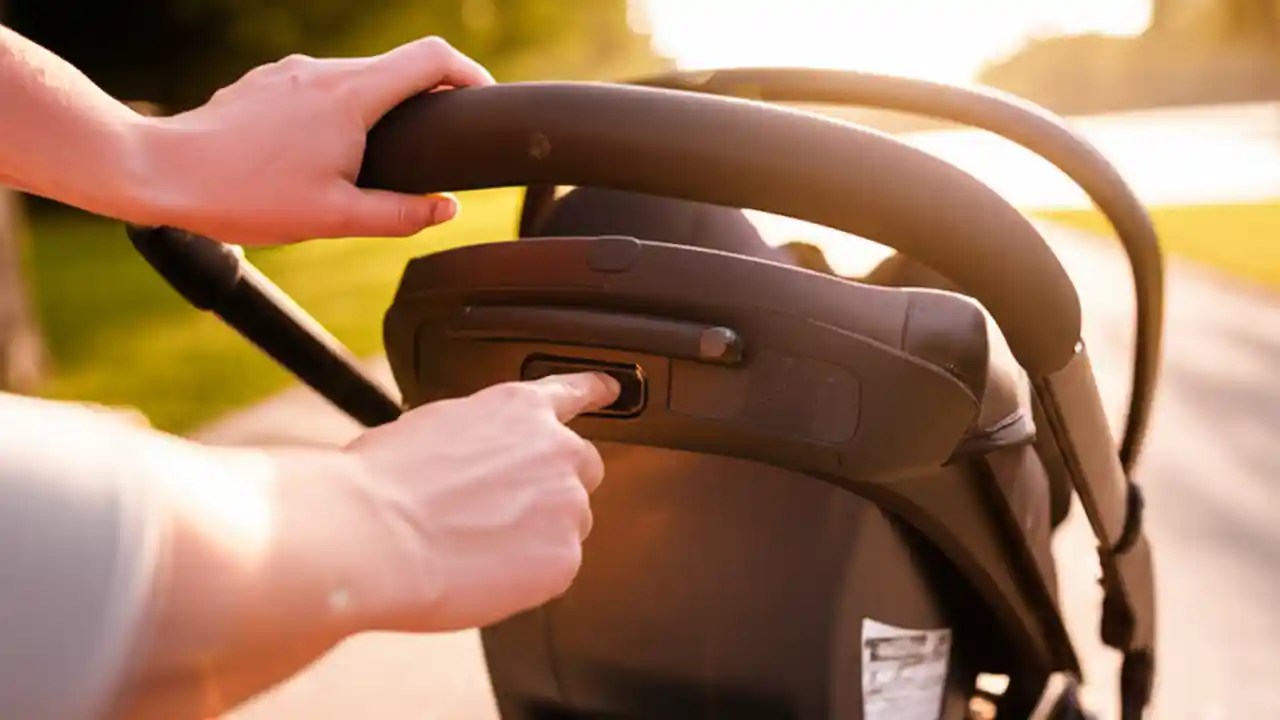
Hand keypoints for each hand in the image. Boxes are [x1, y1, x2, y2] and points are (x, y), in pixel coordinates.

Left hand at [135, 36, 493, 244]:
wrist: (163, 173)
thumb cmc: (247, 195)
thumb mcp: (336, 219)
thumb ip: (402, 214)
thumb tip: (446, 209)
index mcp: (352, 96)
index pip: (432, 59)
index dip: (470, 75)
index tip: (484, 101)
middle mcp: (323, 72)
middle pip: (396, 68)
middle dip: (426, 101)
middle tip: (437, 143)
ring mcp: (290, 73)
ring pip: (355, 80)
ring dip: (378, 111)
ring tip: (371, 162)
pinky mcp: (264, 84)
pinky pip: (318, 90)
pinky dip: (337, 115)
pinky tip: (317, 158)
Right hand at [340, 372, 619, 631]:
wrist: (373, 535)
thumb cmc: (382, 482)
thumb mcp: (431, 428)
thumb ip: (478, 438)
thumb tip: (478, 461)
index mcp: (519, 409)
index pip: (573, 392)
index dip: (595, 390)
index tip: (611, 389)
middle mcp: (557, 451)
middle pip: (584, 469)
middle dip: (555, 487)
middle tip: (507, 510)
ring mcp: (567, 506)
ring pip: (569, 524)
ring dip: (538, 533)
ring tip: (479, 545)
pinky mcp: (564, 559)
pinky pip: (554, 568)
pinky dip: (526, 576)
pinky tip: (483, 572)